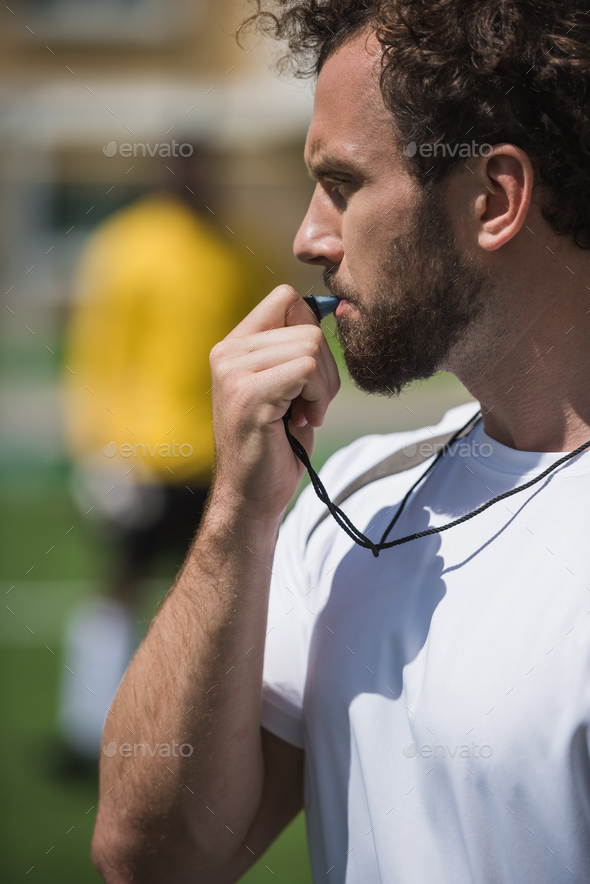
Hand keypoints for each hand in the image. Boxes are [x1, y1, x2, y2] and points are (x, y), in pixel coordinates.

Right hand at [209, 285, 340, 519]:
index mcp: (234, 346)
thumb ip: (297, 348)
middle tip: (310, 406)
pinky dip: (318, 397)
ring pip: (311, 346)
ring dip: (324, 387)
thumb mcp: (287, 387)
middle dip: (326, 369)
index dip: (313, 329)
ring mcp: (234, 372)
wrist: (252, 496)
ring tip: (305, 415)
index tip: (310, 373)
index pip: (286, 299)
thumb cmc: (276, 445)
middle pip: (307, 325)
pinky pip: (307, 369)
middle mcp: (227, 352)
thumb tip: (333, 308)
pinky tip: (304, 422)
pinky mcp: (249, 394)